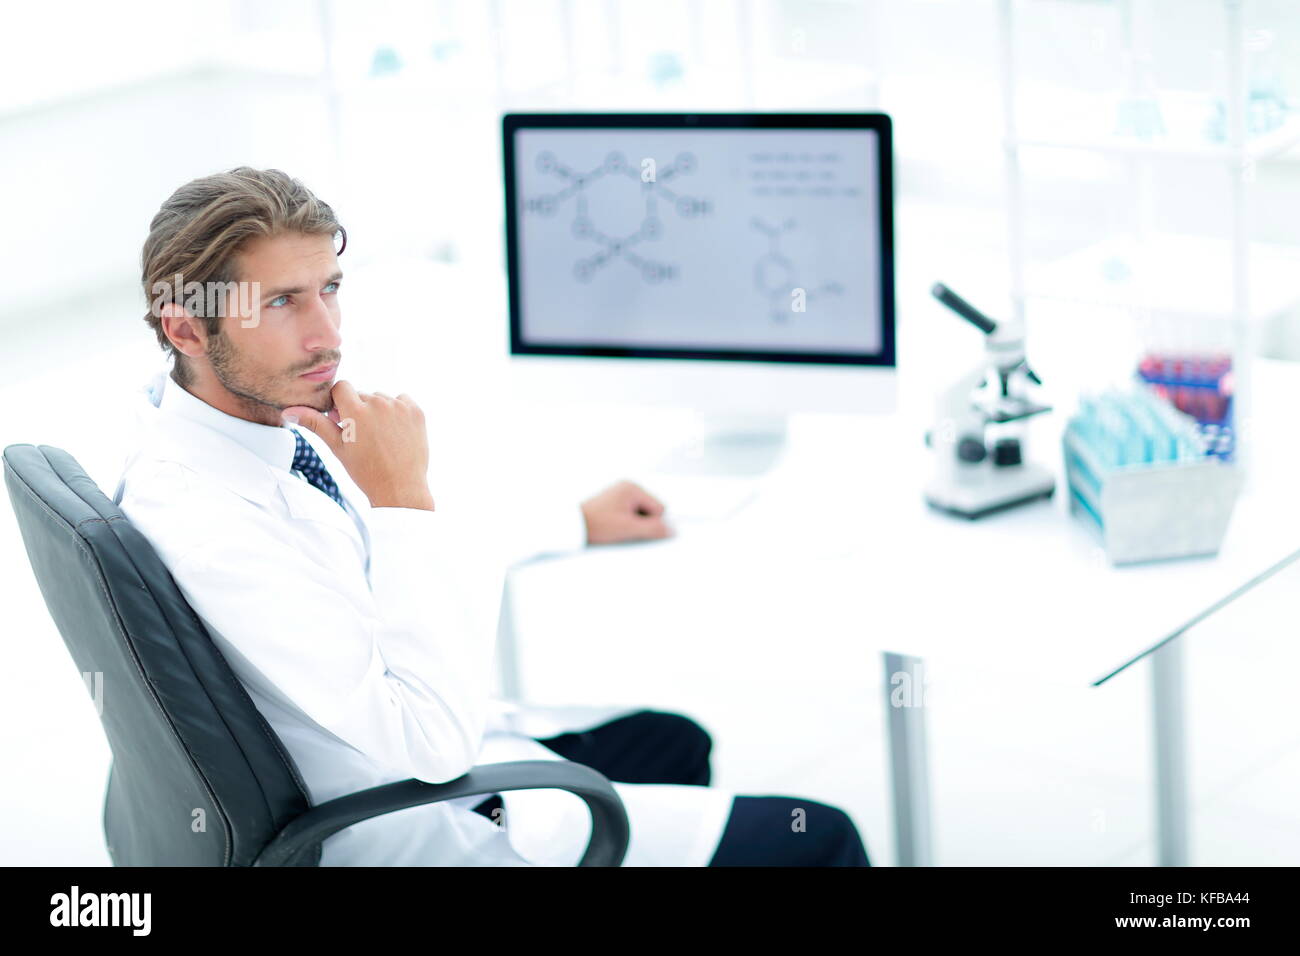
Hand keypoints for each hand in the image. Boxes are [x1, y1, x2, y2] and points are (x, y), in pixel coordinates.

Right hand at [282, 381, 434, 511]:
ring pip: (382, 398)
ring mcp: (400, 407)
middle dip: (359, 410)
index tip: (342, 418)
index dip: (340, 402)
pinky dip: (398, 411)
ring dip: (378, 411)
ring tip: (380, 437)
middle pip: (362, 395)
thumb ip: (315, 423)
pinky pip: (402, 400)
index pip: (342, 387)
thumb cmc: (365, 471)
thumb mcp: (337, 446)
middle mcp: (379, 403)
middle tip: (362, 435)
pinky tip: (395, 431)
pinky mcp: (416, 411)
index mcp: (356, 411)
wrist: (400, 489)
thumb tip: (288, 411)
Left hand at [580, 480, 671, 544]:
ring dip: (633, 523)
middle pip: (651, 510)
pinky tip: (612, 525)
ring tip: (615, 527)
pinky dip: (625, 521)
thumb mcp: (629, 528)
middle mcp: (627, 486)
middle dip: (641, 522)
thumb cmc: (597, 523)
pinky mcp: (613, 501)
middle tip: (622, 527)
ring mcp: (619, 493)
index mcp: (633, 488)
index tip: (635, 528)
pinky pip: (630, 513)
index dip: (651, 523)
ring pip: (640, 513)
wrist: (572, 526)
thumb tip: (673, 530)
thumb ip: (654, 529)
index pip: (660, 508)